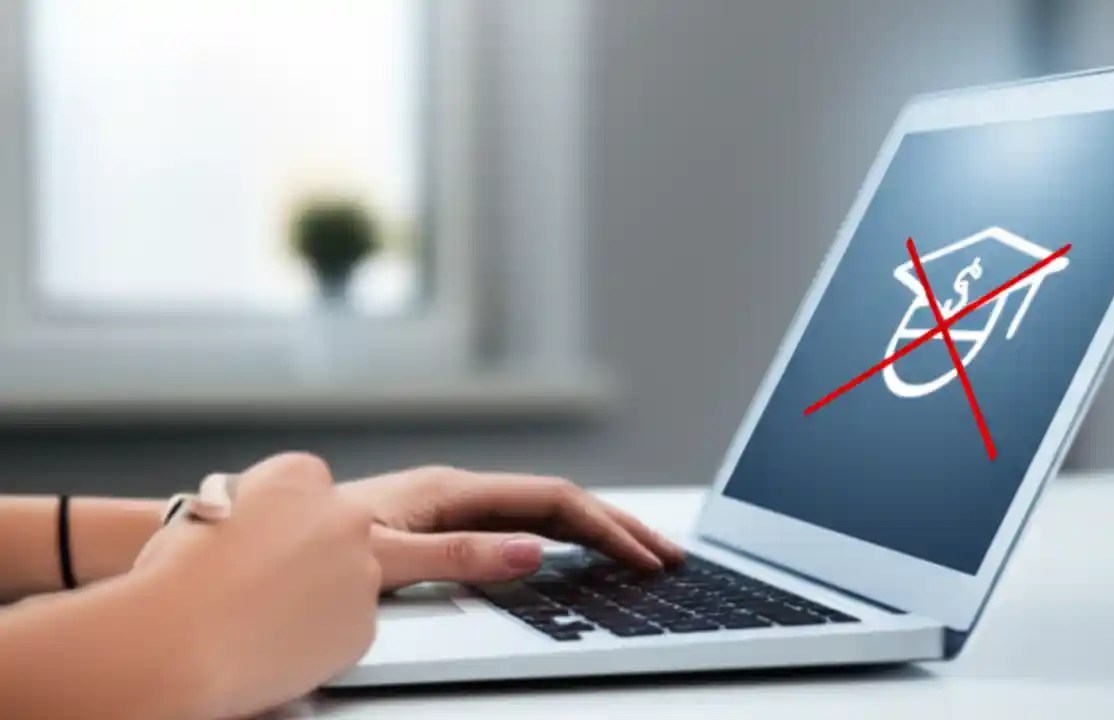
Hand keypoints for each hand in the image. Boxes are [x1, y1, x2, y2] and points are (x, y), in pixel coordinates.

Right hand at [133, 453, 380, 718]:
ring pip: (350, 579)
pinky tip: (280, 645)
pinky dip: (324, 636)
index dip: (279, 515)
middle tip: (267, 583)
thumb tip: (245, 523)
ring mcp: (362, 571)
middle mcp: (345, 516)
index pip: (306, 485)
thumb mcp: (202, 510)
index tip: (259, 538)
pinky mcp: (365, 625)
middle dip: (310, 551)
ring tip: (268, 620)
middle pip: (338, 528)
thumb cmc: (177, 574)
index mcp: (301, 475)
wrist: (183, 640)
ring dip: (321, 593)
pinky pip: (349, 626)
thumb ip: (245, 508)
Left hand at [340, 467, 683, 589]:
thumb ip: (458, 555)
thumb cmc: (307, 554)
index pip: (552, 501)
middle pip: (556, 503)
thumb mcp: (382, 557)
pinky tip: (572, 557)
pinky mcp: (438, 533)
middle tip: (667, 557)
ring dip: (593, 534)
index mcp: (451, 491)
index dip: (606, 527)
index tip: (646, 556)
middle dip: (616, 527)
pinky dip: (557, 543)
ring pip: (539, 517)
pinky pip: (513, 532)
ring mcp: (449, 512)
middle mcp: (456, 494)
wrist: (256, 559)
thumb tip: (532, 550)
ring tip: (638, 554)